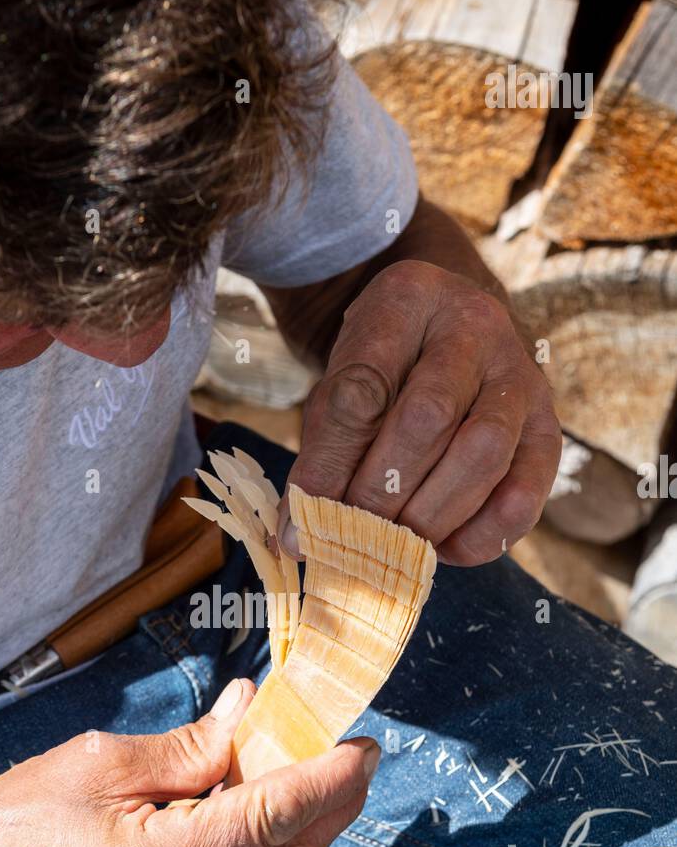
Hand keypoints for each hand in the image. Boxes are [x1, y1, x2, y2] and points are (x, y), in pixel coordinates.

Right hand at [0, 678, 377, 846]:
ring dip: (304, 838)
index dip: (331, 776)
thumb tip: (251, 713)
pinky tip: (262, 827)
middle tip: (345, 757)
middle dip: (329, 804)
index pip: (278, 815)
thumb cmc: (14, 826)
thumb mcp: (102, 765)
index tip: (365, 746)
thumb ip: (191, 747)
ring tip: (302, 783)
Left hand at [280, 260, 560, 565]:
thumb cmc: (386, 365)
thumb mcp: (343, 380)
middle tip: (353, 532)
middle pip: (429, 417)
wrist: (452, 330)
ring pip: (485, 451)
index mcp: (408, 298)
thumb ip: (323, 448)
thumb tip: (298, 539)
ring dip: (433, 513)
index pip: (364, 388)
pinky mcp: (549, 427)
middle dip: (382, 490)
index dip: (331, 464)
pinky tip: (444, 548)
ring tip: (395, 543)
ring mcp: (521, 375)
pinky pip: (526, 490)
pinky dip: (482, 534)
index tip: (302, 520)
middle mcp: (475, 326)